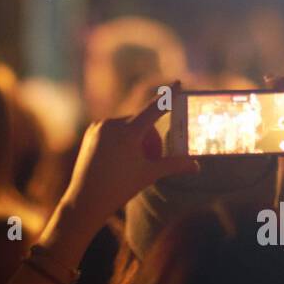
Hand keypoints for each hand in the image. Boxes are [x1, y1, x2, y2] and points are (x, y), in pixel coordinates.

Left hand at [58, 84, 197, 231]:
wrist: (86, 200)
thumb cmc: (119, 187)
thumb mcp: (149, 174)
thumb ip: (174, 165)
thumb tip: (197, 166)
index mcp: (127, 132)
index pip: (154, 108)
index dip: (168, 96)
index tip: (178, 83)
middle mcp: (112, 124)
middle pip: (142, 124)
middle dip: (151, 141)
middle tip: (151, 161)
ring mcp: (99, 127)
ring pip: (128, 127)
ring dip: (137, 141)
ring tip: (133, 164)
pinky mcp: (91, 132)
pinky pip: (114, 131)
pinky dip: (122, 141)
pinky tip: (118, 161)